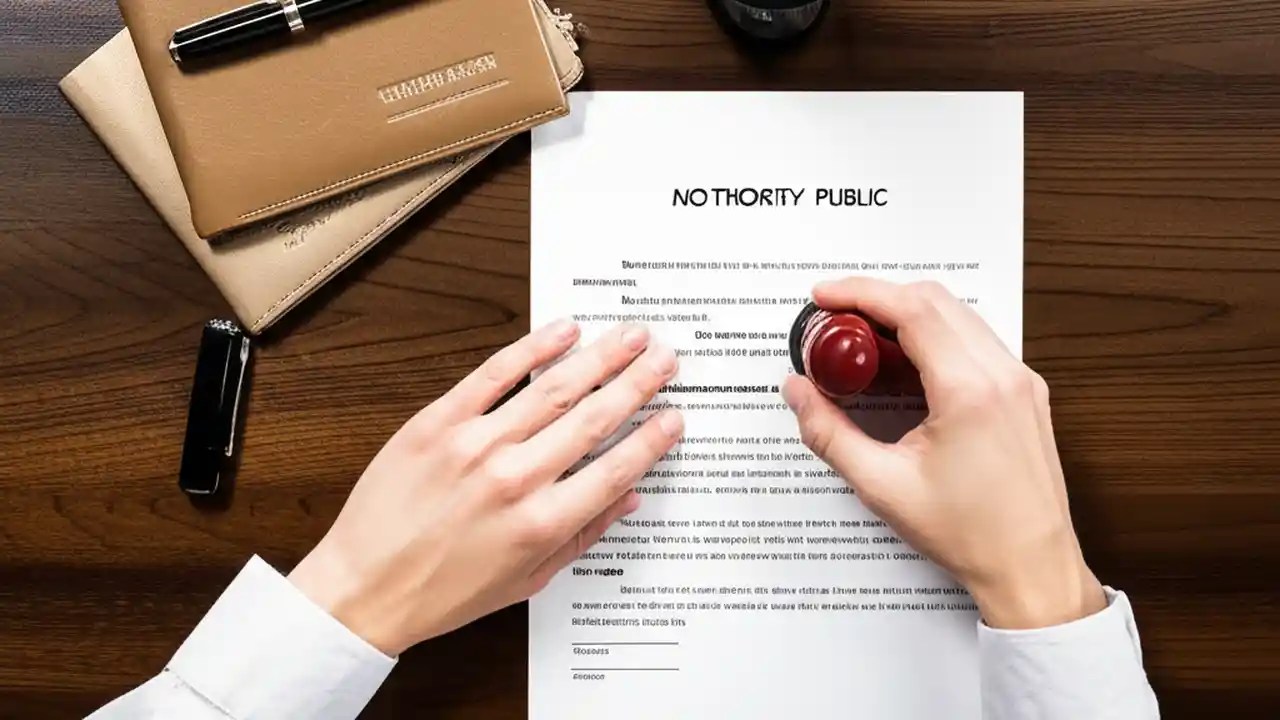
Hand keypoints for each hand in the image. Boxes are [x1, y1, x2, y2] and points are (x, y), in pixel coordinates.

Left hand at [289, 320, 682, 655]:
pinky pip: (493, 374)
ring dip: (600, 356)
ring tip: (630, 335)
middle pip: (595, 417)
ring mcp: (475, 445)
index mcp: (542, 524)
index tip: (675, 415)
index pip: (616, 468)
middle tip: (665, 358)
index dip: (653, 438)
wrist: (365, 587)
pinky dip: (533, 349)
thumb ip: (583, 535)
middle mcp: (515, 479)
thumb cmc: (444, 592)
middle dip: (638, 382)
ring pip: (555, 388)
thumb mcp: (527, 580)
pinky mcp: (438, 422)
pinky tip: (562, 332)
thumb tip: (628, 497)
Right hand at [782, 278, 1105, 629]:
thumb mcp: (882, 486)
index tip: (825, 296)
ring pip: (958, 314)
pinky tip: (905, 363)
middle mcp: (1003, 375)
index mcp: (970, 392)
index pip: (911, 309)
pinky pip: (977, 340)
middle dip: (879, 298)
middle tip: (836, 319)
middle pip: (934, 300)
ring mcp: (1021, 381)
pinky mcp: (1026, 393)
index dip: (860, 292)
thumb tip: (798, 393)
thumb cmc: (970, 535)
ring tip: (863, 341)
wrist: (1031, 567)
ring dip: (908, 313)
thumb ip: (829, 433)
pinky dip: (936, 334)